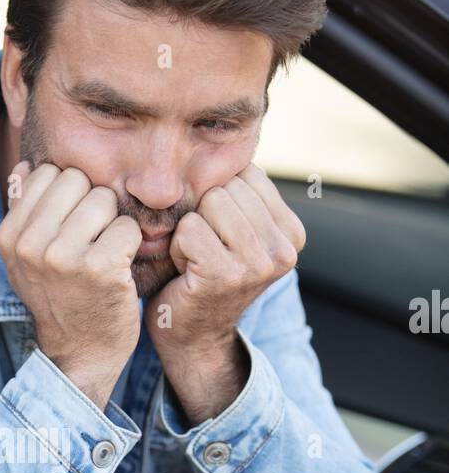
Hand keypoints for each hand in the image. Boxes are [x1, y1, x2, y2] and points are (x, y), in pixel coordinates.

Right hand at [0, 161, 142, 410]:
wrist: (80, 355)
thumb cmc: (60, 299)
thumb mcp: (26, 260)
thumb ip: (25, 213)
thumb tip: (28, 166)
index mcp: (9, 237)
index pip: (48, 173)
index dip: (69, 195)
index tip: (70, 227)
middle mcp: (30, 245)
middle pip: (77, 179)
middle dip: (91, 203)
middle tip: (91, 240)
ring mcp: (63, 257)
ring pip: (104, 198)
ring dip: (113, 223)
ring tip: (104, 254)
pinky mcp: (99, 269)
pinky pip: (127, 227)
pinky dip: (131, 245)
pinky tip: (120, 268)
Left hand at [147, 164, 305, 423]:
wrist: (191, 336)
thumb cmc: (204, 275)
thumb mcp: (235, 230)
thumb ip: (243, 193)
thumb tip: (230, 136)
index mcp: (293, 231)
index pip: (247, 174)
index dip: (220, 199)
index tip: (220, 237)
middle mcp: (285, 248)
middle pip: (227, 187)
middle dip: (204, 215)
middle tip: (205, 252)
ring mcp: (260, 264)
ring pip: (209, 203)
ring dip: (191, 230)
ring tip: (196, 260)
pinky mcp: (227, 275)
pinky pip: (190, 229)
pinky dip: (178, 248)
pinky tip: (187, 272)